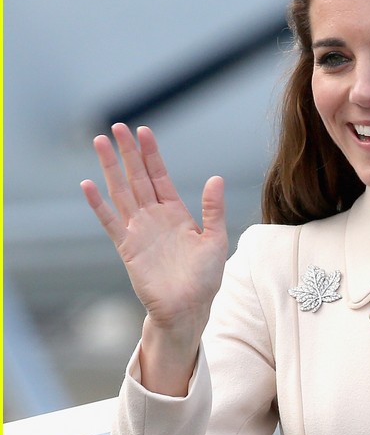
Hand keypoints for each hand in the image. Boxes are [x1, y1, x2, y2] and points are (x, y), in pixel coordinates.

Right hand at [81, 123, 227, 393]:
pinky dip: (99, 204)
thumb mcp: (215, 240)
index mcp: (177, 214)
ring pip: (121, 192)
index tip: (145, 131)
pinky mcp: (127, 248)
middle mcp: (155, 218)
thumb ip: (213, 210)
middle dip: (128, 153)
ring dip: (110, 168)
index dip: (152, 155)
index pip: (160, 177)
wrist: (189, 309)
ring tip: (100, 142)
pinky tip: (88, 185)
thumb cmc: (205, 279)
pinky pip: (110, 222)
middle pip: (137, 178)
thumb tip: (215, 178)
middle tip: (117, 126)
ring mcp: (139, 231)